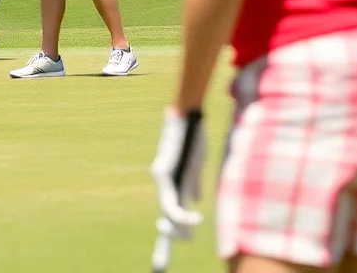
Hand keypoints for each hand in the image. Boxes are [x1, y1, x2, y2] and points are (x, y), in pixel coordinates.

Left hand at [150, 107, 205, 233]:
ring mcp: (161, 177)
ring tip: (191, 233)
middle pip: (166, 216)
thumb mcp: (195, 166)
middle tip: (187, 239)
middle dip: (175, 233)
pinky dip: (182, 216)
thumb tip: (195, 201)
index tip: (183, 239)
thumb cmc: (192, 138)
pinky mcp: (163, 173)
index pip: (170, 209)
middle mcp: (162, 180)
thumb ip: (193, 184)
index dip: (176, 226)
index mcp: (170, 180)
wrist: (187, 117)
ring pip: (167, 213)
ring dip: (180, 228)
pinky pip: (170, 203)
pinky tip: (194, 219)